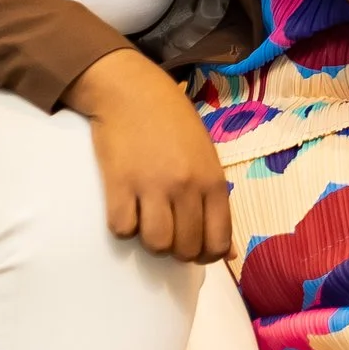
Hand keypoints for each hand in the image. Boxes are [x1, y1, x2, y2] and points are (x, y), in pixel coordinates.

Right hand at [62, 48, 231, 262]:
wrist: (133, 92)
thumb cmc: (174, 124)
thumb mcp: (206, 158)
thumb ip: (215, 202)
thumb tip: (229, 253)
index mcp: (213, 181)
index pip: (217, 240)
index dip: (206, 256)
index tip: (196, 253)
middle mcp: (186, 187)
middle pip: (185, 248)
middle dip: (177, 251)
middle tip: (169, 235)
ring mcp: (152, 186)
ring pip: (155, 244)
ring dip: (150, 241)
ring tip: (147, 222)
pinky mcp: (119, 184)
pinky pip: (121, 228)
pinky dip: (123, 226)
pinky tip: (126, 209)